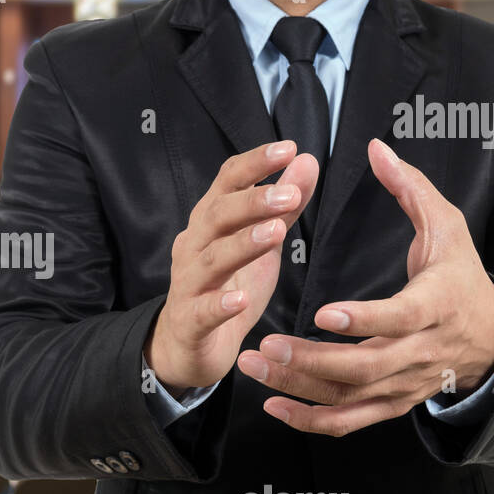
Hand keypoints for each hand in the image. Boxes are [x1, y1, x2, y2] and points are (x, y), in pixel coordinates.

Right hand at [145, 140, 319, 391]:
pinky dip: (220, 306)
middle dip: (252, 202)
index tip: (288, 148)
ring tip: (276, 233)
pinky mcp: (190, 322)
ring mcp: (188, 284)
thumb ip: (283, 206)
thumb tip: (305, 161)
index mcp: (210, 222)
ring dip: (242, 244)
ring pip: (212, 259)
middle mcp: (194, 247)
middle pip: (217, 215)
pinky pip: (202, 311)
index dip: (254, 163)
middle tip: (290, 194)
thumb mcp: (260, 243)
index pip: (226, 182)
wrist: (188, 345)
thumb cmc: (227, 286)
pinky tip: (241, 302)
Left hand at [237, 139, 493, 435]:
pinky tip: (272, 405)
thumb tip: (377, 147)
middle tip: (265, 345)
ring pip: (348, 397)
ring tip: (253, 366)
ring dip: (298, 387)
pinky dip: (309, 420)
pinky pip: (348, 422)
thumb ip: (410, 189)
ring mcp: (403, 385)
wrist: (491, 338)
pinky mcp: (391, 405)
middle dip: (312, 360)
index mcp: (434, 307)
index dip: (363, 320)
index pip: (399, 320)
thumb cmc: (460, 275)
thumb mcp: (447, 227)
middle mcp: (419, 353)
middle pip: (364, 368)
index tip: (324, 314)